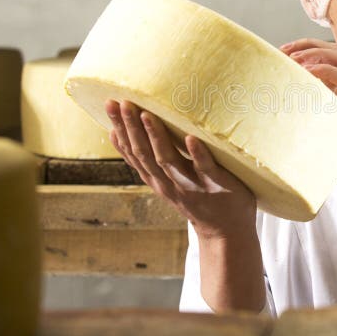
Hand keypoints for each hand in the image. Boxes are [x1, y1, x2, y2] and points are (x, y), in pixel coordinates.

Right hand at [105, 99, 255, 238]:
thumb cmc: (200, 199)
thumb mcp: (170, 182)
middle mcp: (170, 183)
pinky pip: (205, 168)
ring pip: (168, 161)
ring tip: (148, 115)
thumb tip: (131, 135)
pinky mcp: (217, 186)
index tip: (110, 105)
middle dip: (131, 128)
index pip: (134, 153)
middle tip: (122, 102)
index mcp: (158, 180)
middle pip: (145, 155)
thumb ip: (154, 162)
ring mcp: (193, 185)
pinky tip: (190, 138)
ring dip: (156, 137)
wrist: (226, 232)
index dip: (120, 130)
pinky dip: (197, 153)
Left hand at [280, 38, 336, 199]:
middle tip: (283, 50)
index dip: (306, 51)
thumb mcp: (326, 138)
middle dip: (308, 45)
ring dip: (317, 53)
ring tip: (294, 57)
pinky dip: (328, 72)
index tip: (281, 53)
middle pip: (336, 51)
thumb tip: (274, 127)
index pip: (330, 58)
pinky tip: (310, 72)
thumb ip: (310, 125)